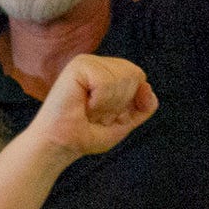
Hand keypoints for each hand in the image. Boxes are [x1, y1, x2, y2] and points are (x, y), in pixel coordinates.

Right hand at [26, 56, 158, 158]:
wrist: (60, 145)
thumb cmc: (85, 135)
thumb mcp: (125, 122)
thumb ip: (143, 106)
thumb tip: (147, 86)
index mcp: (108, 72)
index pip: (139, 77)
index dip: (131, 101)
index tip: (107, 115)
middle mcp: (97, 63)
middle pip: (135, 75)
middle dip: (120, 103)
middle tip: (96, 113)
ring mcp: (87, 62)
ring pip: (122, 78)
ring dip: (108, 105)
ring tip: (88, 110)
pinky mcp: (78, 66)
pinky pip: (106, 83)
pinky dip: (98, 101)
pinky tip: (82, 105)